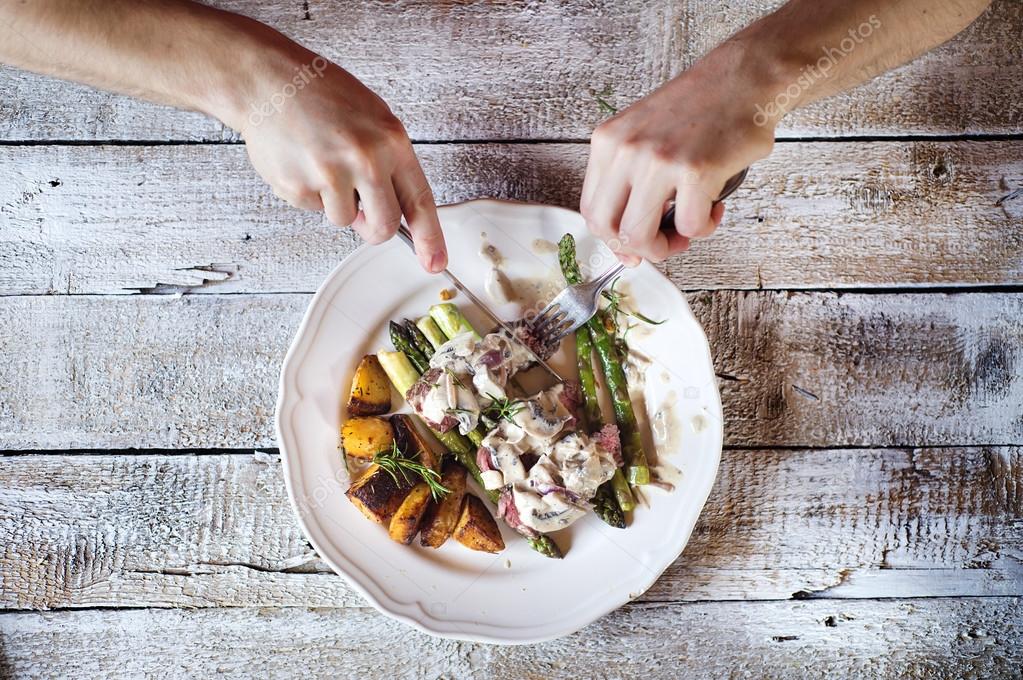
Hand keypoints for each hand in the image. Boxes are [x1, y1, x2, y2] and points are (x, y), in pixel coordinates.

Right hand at [233, 46, 445, 271]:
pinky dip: (308, 192)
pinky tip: (301, 161)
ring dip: (335, 202)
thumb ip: (389, 164)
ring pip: (345, 220)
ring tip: (323, 163)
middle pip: (383, 227)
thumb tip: (396, 209)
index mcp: (391, 142)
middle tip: (362, 209)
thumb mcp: (374, 120)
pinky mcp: (298, 187)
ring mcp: (330, 175)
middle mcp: (365, 160)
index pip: (420, 202)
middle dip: (374, 227)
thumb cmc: (323, 96)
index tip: (435, 262)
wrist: (269, 81)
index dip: (429, 238)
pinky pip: (313, 209)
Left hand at [580, 43, 776, 265]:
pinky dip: (705, 227)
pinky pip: (690, 226)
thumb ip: (628, 180)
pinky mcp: (695, 170)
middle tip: (664, 241)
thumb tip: (626, 241)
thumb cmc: (698, 109)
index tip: (633, 248)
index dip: (612, 239)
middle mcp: (626, 150)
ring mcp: (658, 161)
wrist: (742, 78)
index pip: (591, 210)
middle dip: (638, 249)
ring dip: (670, 244)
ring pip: (641, 236)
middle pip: (608, 229)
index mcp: (608, 142)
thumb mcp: (642, 134)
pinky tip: (714, 206)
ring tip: (691, 225)